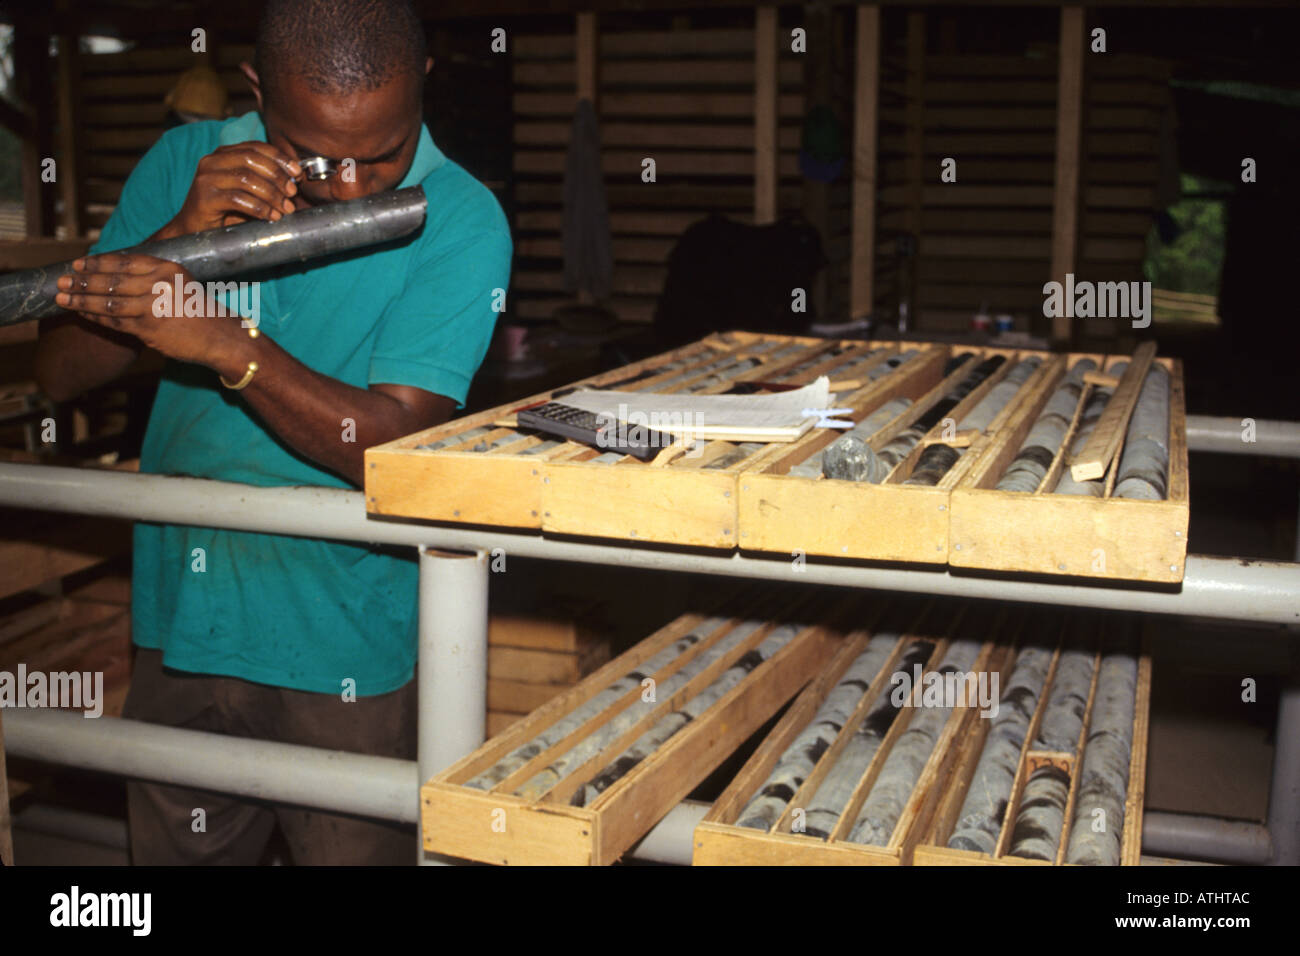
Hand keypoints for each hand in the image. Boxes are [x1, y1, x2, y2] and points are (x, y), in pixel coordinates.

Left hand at [54, 253, 247, 371]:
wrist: (221, 338)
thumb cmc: (201, 311)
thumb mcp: (181, 283)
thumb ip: (154, 277)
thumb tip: (118, 276)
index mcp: (167, 268)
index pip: (123, 261)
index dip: (97, 262)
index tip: (79, 264)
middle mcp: (158, 284)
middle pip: (111, 280)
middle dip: (82, 280)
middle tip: (62, 280)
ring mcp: (152, 306)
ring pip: (107, 301)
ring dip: (81, 300)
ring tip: (62, 298)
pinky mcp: (148, 328)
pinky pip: (114, 320)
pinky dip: (94, 317)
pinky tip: (81, 314)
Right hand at [168, 141, 302, 233]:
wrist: (194, 230)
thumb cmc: (225, 212)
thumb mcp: (248, 192)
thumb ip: (265, 181)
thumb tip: (295, 180)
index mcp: (223, 155)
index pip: (255, 147)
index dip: (279, 157)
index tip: (297, 172)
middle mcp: (212, 161)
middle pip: (252, 160)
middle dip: (277, 176)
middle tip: (292, 193)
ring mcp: (206, 178)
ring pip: (247, 178)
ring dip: (272, 194)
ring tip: (285, 209)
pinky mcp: (204, 198)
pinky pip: (238, 199)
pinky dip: (260, 208)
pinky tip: (271, 216)